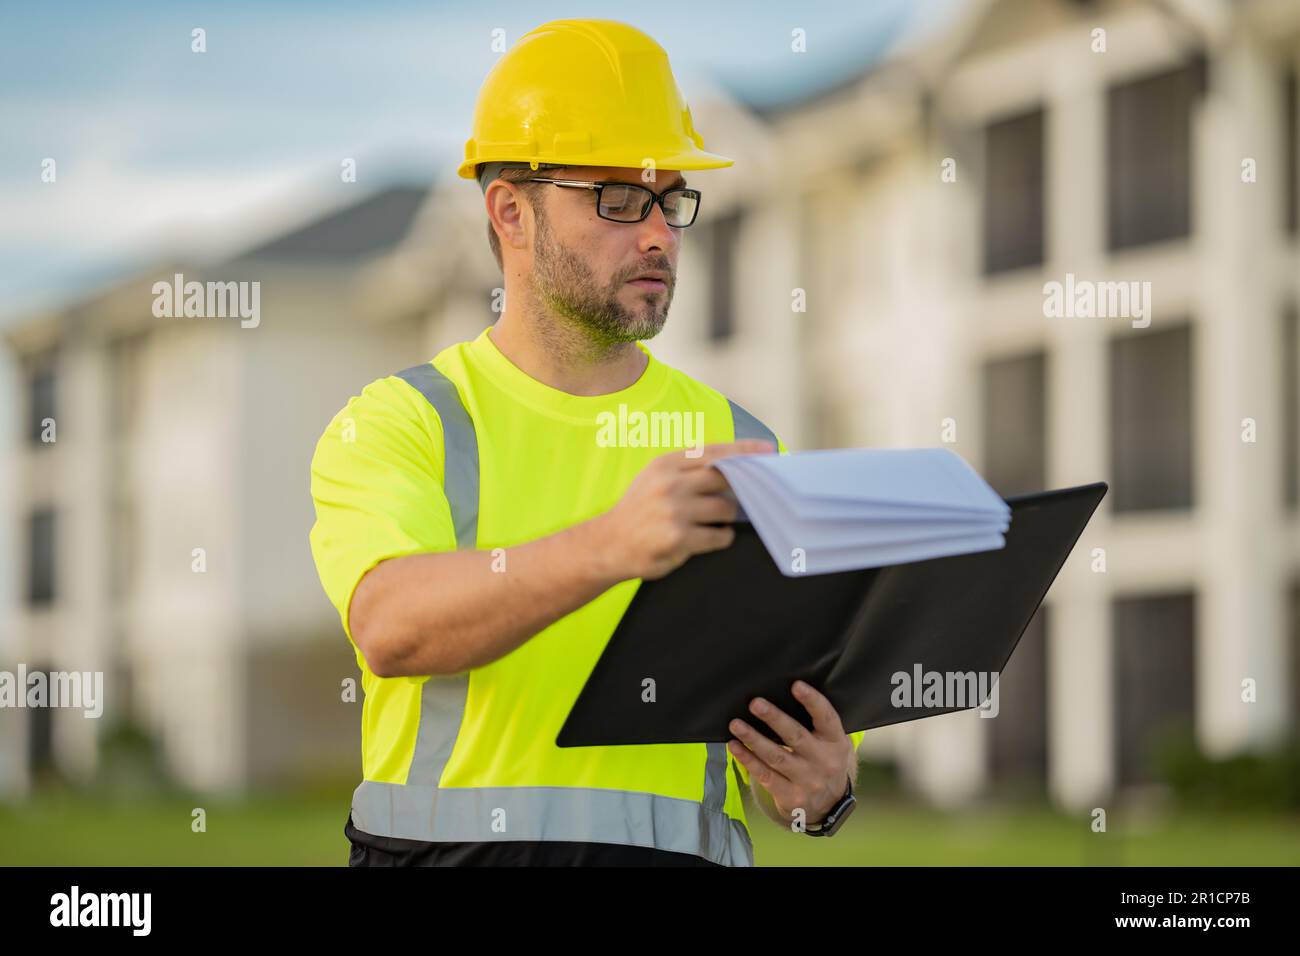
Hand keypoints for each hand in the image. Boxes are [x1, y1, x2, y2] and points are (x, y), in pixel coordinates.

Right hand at [595, 439, 773, 580]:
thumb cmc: (639, 510)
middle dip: (736, 488)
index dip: (744, 450)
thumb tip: (733, 466)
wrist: (608, 544)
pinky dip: (721, 537)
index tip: (768, 450)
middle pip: (723, 478)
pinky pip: (719, 535)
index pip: (713, 452)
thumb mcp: (655, 478)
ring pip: (724, 508)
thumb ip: (688, 470)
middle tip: (738, 497)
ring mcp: (674, 511)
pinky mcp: (679, 537)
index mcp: (665, 464)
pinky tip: (709, 537)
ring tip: (712, 521)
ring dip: (726, 517)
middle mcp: (669, 483)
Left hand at [728, 680, 853, 828]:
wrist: (830, 805)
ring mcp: (807, 781)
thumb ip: (816, 723)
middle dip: (774, 719)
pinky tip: (735, 746)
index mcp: (835, 742)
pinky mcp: (790, 796)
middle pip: (796, 736)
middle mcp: (823, 761)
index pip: (826, 718)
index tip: (796, 685)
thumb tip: (783, 693)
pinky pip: (765, 776)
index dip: (812, 701)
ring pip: (776, 757)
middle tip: (755, 703)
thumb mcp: (832, 743)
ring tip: (736, 724)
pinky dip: (748, 760)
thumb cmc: (825, 761)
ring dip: (753, 739)